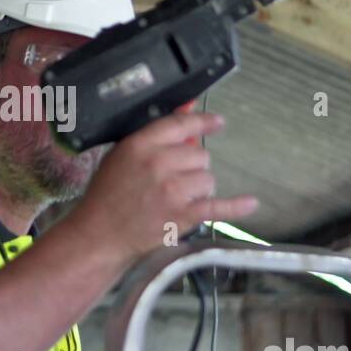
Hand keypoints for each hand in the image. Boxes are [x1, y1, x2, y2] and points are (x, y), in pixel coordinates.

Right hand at [67, 111, 257, 266]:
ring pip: (208, 179)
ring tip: (178, 198)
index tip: (218, 122)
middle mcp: (158, 164)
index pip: (180, 125)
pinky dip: (236, 206)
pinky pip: (217, 207)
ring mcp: (172, 191)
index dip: (203, 121)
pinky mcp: (182, 216)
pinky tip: (251, 202)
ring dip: (199, 187)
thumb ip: (152, 137)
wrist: (99, 234)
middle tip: (174, 178)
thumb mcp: (120, 156)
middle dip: (192, 165)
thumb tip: (186, 115)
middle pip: (199, 154)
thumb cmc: (106, 193)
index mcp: (140, 145)